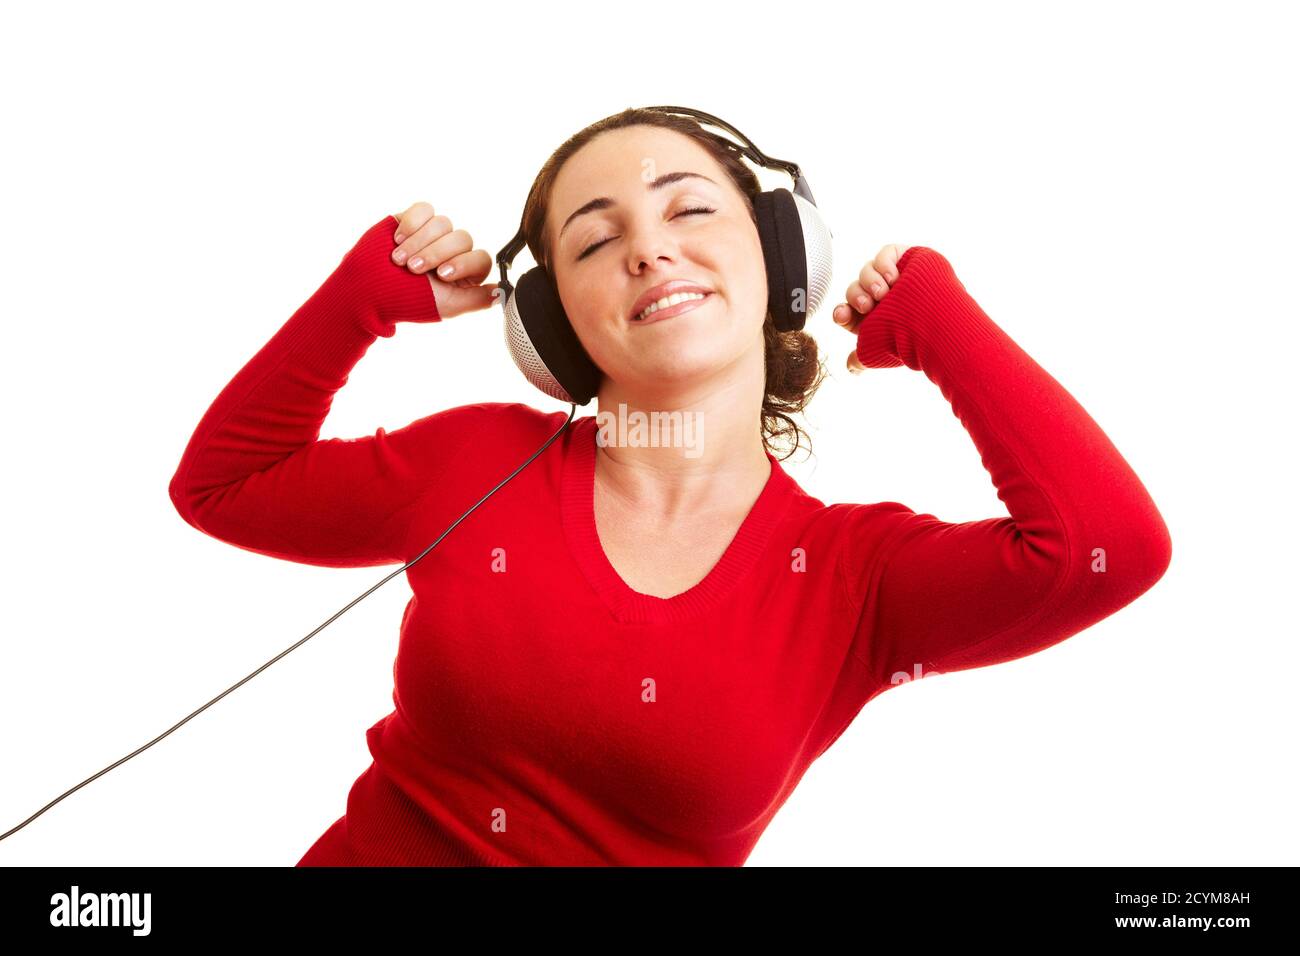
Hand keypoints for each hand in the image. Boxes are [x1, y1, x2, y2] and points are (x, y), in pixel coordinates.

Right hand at [391, 201, 498, 319]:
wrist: (367, 290)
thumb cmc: (406, 302)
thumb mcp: (445, 307)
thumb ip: (477, 299)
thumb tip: (503, 293)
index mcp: (464, 272)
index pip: (480, 257)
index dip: (463, 263)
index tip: (441, 275)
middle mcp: (452, 250)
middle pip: (462, 238)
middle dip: (436, 253)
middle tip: (413, 269)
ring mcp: (433, 234)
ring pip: (443, 223)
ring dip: (419, 242)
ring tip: (399, 260)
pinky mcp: (413, 219)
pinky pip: (424, 209)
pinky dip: (411, 224)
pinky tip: (397, 239)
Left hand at [832, 243, 909, 372]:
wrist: (941, 326)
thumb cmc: (912, 340)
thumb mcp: (880, 352)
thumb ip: (862, 357)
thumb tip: (850, 367)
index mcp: (872, 318)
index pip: (847, 311)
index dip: (842, 312)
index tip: (842, 316)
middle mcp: (881, 297)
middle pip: (855, 290)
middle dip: (857, 296)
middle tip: (867, 305)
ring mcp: (894, 277)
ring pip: (867, 271)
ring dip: (870, 280)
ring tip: (882, 292)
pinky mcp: (907, 259)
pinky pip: (886, 253)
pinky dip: (884, 263)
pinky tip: (892, 277)